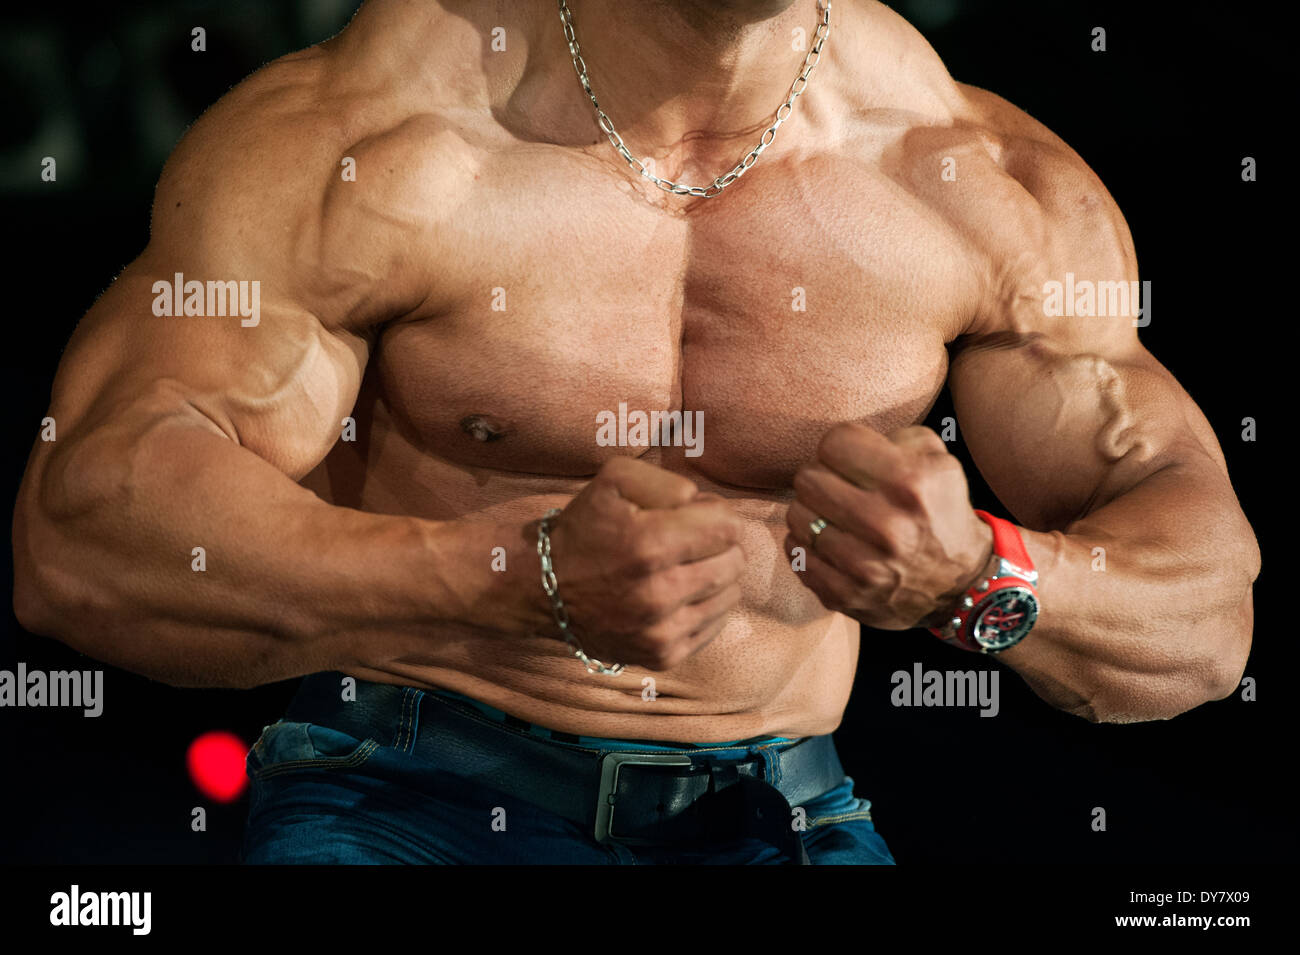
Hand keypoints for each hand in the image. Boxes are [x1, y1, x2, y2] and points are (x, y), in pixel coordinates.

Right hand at [545, 457, 745, 669]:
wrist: (544, 590)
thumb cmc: (584, 529)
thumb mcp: (614, 480)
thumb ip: (667, 481)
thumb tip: (704, 505)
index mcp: (650, 544)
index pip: (730, 527)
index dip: (716, 515)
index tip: (695, 518)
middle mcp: (659, 593)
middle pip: (735, 561)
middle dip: (720, 545)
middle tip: (691, 542)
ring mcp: (661, 631)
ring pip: (731, 595)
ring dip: (716, 577)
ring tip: (683, 569)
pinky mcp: (662, 656)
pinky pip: (715, 626)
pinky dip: (706, 608)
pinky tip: (679, 596)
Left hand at [784, 423, 992, 629]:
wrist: (960, 584)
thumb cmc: (940, 512)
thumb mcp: (939, 462)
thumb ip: (896, 437)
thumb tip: (847, 443)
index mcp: (909, 483)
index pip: (833, 442)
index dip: (839, 446)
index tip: (848, 458)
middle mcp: (885, 525)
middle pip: (807, 478)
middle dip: (821, 476)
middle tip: (837, 486)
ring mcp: (862, 566)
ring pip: (796, 515)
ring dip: (811, 510)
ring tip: (833, 515)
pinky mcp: (842, 594)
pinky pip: (795, 552)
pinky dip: (806, 544)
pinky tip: (829, 541)